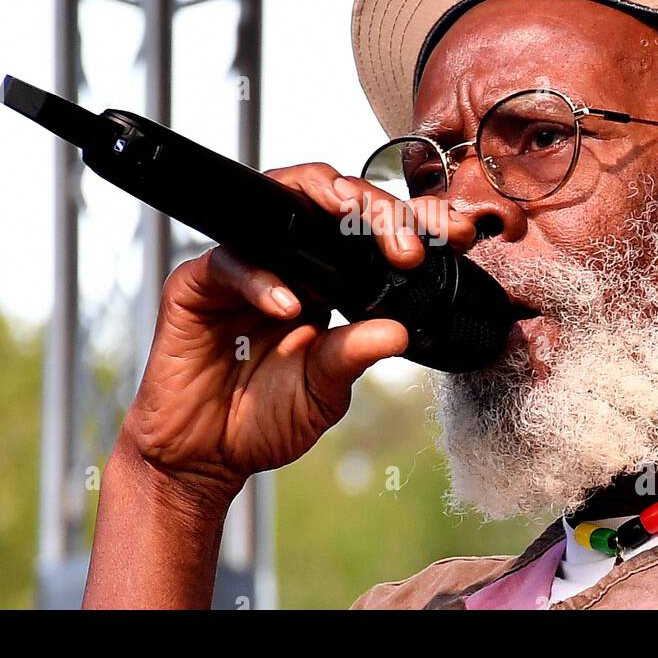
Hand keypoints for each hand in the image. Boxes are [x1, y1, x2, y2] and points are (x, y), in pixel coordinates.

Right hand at [119, 161, 476, 496]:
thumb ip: (354, 356)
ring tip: (368, 238)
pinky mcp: (196, 284)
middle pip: (331, 200)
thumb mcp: (324, 390)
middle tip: (411, 243)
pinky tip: (290, 307)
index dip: (416, 225)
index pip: (373, 233)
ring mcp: (242, 267)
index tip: (461, 237)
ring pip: (281, 202)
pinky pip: (230, 261)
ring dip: (328, 208)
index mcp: (326, 280)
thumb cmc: (262, 420)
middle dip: (379, 207)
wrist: (202, 457)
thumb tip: (398, 331)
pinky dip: (262, 279)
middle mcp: (286, 262)